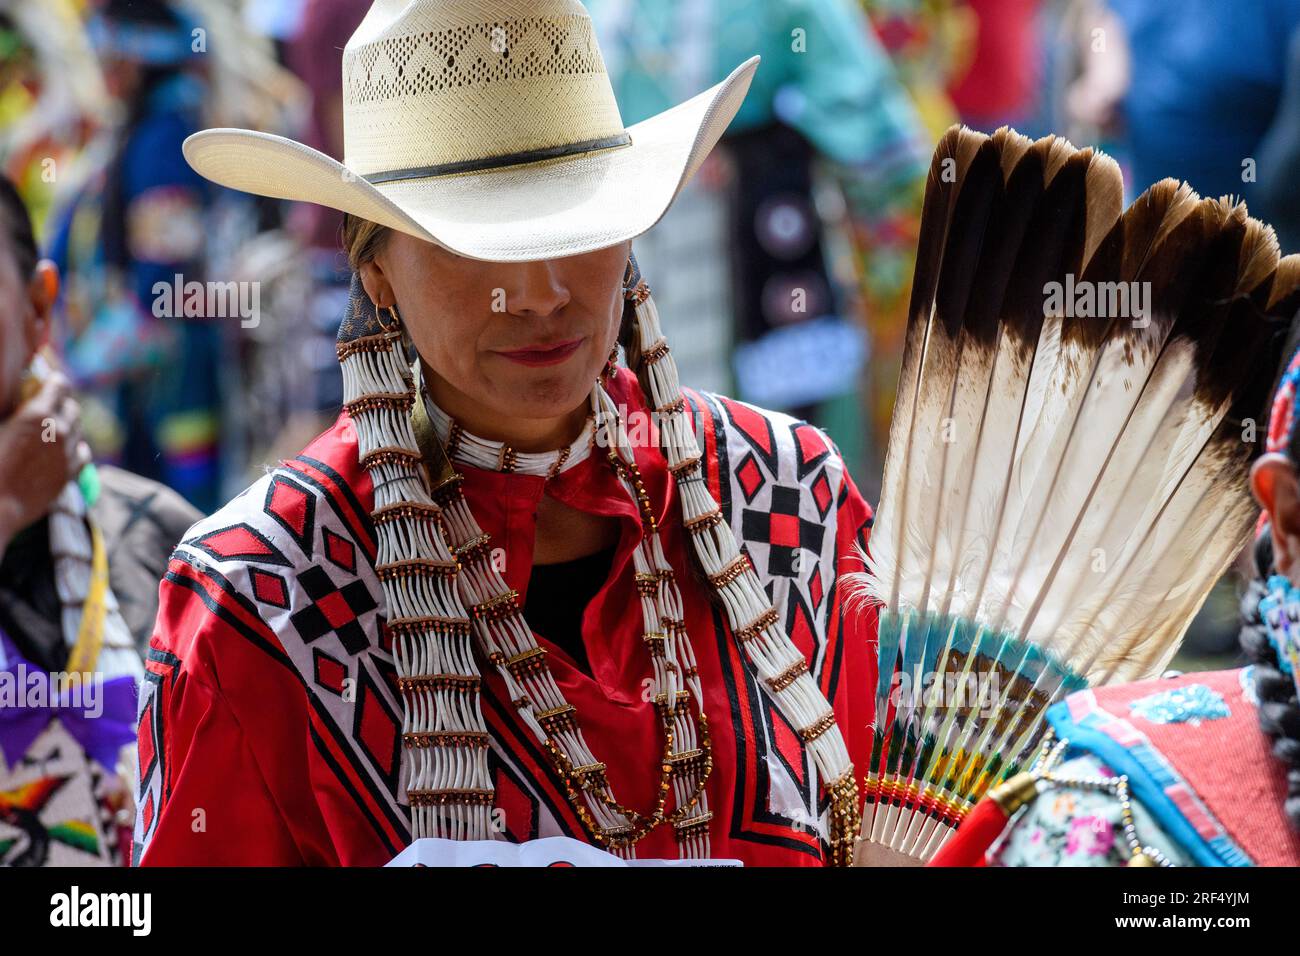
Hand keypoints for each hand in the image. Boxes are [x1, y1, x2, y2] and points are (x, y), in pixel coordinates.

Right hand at [0, 372, 91, 557]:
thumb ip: (12, 412)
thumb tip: (21, 406)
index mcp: (37, 414)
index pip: (60, 386)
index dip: (55, 382)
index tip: (51, 382)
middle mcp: (59, 430)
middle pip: (72, 408)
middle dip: (62, 404)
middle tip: (51, 406)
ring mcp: (68, 453)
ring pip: (78, 430)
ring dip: (69, 425)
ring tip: (55, 428)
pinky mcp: (71, 473)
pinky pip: (83, 452)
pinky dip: (76, 447)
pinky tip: (65, 448)